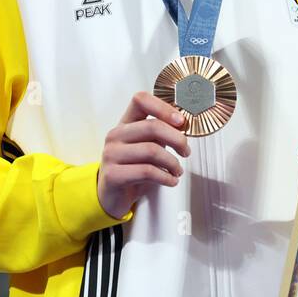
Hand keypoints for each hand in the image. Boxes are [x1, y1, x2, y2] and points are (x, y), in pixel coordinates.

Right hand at [98, 91, 190, 219]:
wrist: (112, 196)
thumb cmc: (132, 169)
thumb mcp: (146, 146)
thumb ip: (160, 134)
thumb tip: (183, 125)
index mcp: (125, 123)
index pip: (141, 100)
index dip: (163, 107)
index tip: (180, 121)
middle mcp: (116, 135)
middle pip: (152, 126)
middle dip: (177, 139)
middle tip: (186, 151)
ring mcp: (111, 154)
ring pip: (152, 150)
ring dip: (172, 163)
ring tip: (177, 171)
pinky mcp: (113, 175)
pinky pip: (146, 171)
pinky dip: (165, 177)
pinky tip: (170, 180)